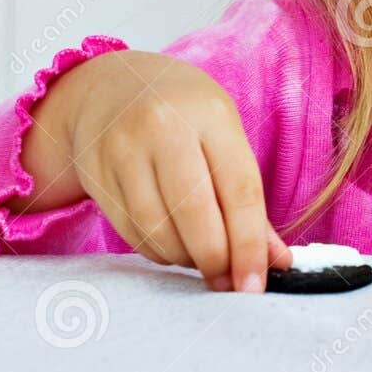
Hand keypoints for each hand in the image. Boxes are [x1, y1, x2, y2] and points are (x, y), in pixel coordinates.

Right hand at [20, 49, 291, 290]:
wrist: (111, 86)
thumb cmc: (184, 114)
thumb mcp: (225, 136)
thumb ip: (248, 199)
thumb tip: (276, 261)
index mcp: (210, 114)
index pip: (239, 190)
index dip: (250, 245)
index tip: (255, 285)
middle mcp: (163, 127)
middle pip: (195, 214)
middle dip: (216, 260)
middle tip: (228, 282)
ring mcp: (123, 150)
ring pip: (158, 230)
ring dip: (185, 259)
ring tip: (200, 258)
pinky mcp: (96, 174)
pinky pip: (132, 232)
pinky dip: (158, 251)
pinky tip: (172, 245)